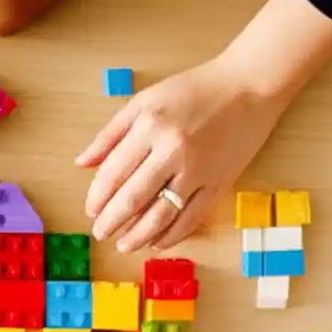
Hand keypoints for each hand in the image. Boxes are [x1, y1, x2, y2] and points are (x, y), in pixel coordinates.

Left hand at [77, 58, 290, 252]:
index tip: (90, 210)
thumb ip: (111, 133)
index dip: (98, 197)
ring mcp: (198, 170)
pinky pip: (191, 218)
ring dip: (138, 236)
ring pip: (161, 215)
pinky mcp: (219, 183)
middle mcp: (172, 151)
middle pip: (133, 198)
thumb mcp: (145, 100)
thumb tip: (82, 163)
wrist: (250, 86)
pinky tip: (157, 242)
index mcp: (150, 127)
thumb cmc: (195, 89)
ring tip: (124, 245)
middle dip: (112, 221)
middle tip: (101, 232)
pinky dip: (172, 235)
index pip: (113, 173)